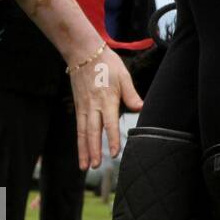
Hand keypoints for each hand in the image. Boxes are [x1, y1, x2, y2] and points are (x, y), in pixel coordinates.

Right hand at [68, 45, 142, 169]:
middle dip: (94, 150)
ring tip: (85, 166)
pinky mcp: (78, 106)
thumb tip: (141, 108)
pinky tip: (82, 150)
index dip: (113, 139)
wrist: (83, 53)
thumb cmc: (107, 64)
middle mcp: (93, 106)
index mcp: (106, 99)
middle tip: (95, 166)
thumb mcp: (124, 76)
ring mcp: (83, 107)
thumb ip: (131, 94)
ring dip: (84, 150)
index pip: (110, 123)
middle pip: (93, 132)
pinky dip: (80, 140)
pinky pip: (79, 127)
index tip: (114, 153)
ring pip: (83, 132)